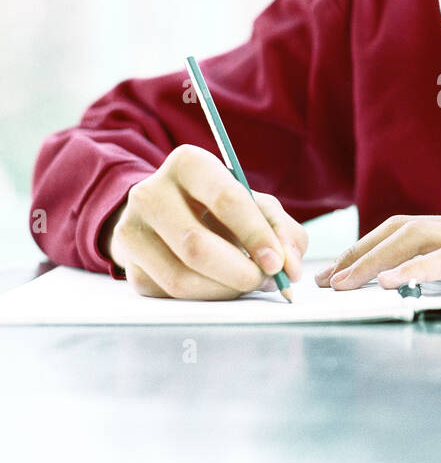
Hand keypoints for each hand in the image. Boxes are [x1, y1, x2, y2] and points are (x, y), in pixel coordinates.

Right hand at [99, 144, 307, 298]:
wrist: (171, 217)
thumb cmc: (221, 209)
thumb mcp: (255, 205)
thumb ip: (281, 230)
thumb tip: (289, 267)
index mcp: (188, 164)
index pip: (226, 199)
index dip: (256, 235)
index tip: (277, 262)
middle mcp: (150, 193)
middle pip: (196, 245)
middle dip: (239, 271)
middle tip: (265, 280)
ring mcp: (132, 230)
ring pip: (181, 277)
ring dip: (224, 290)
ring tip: (246, 282)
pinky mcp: (129, 266)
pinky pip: (171, 295)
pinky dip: (207, 298)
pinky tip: (220, 285)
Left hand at [316, 207, 440, 296]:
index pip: (407, 229)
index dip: (368, 247)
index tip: (339, 271)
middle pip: (400, 229)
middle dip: (357, 254)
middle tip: (324, 281)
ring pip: (417, 239)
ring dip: (374, 261)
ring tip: (344, 284)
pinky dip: (417, 269)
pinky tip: (392, 284)